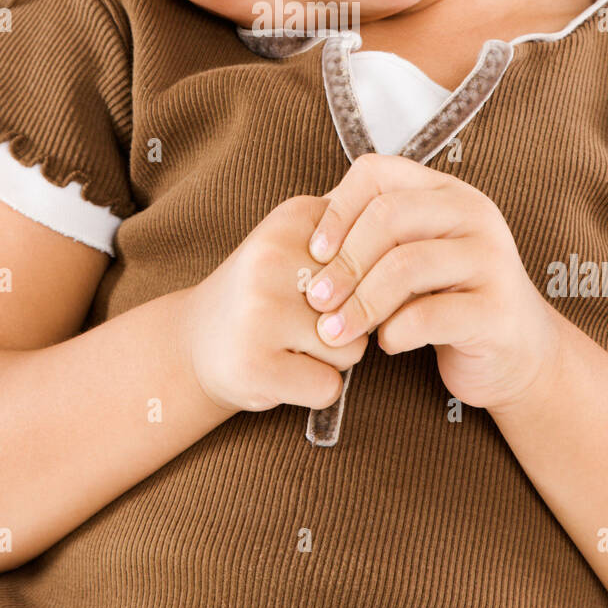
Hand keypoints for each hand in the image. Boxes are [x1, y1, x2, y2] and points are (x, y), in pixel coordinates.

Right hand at [181, 194, 369, 416]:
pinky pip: (329, 387)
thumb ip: (354, 235)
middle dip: (351, 321)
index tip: (325, 285)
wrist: (195, 340)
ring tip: (291, 344)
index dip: (363, 282)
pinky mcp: (255, 365)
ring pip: (352, 349)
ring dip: (332, 358)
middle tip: (304, 320)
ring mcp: (260, 312)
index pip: (377, 256)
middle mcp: (272, 258)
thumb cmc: (264, 293)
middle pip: (367, 302)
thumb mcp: (301, 243)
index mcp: (292, 219)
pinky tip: (283, 370)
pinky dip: (314, 389)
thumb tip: (412, 251)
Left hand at [303, 153, 558, 412]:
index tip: (314, 253)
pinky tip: (387, 345)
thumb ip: (372, 238)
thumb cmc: (448, 301)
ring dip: (360, 303)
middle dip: (343, 262)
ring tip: (335, 331)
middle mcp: (473, 214)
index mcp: (445, 191)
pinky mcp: (496, 310)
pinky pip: (429, 316)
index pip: (376, 172)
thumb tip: (303, 235)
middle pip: (388, 215)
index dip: (337, 210)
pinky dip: (395, 333)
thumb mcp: (411, 257)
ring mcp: (491, 260)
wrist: (518, 356)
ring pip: (406, 265)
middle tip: (315, 300)